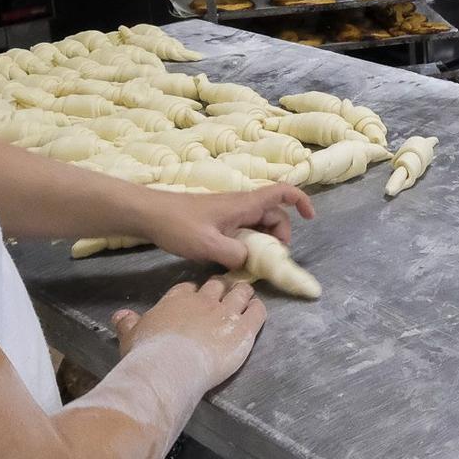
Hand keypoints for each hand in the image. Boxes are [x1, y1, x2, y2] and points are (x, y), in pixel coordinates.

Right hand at [111, 278, 264, 394]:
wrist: (171, 367)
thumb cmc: (148, 353)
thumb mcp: (131, 335)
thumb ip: (128, 323)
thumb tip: (119, 316)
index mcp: (176, 300)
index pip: (188, 288)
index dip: (194, 292)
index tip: (196, 297)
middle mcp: (203, 301)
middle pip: (217, 285)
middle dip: (222, 288)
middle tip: (225, 295)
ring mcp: (226, 313)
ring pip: (240, 293)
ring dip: (243, 294)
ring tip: (246, 297)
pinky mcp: (244, 328)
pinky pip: (257, 311)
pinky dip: (258, 309)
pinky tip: (258, 311)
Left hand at [143, 186, 314, 269]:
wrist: (149, 215)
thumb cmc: (178, 225)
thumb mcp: (209, 245)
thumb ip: (236, 255)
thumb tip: (251, 261)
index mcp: (245, 205)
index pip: (282, 193)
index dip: (301, 201)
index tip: (310, 218)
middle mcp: (242, 206)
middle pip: (274, 216)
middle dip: (280, 237)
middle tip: (270, 261)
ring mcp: (230, 214)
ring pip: (259, 226)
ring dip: (263, 244)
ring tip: (252, 265)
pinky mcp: (219, 223)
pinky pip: (244, 232)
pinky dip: (247, 246)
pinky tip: (234, 262)